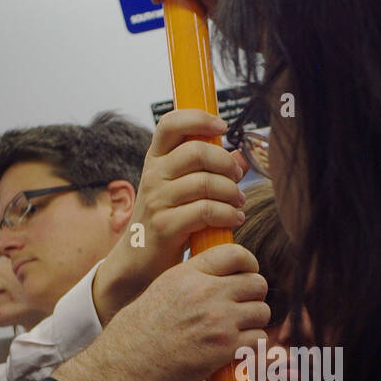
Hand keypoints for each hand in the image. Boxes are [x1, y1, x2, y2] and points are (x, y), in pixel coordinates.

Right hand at [54, 245, 268, 380]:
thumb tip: (222, 275)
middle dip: (254, 295)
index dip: (249, 264)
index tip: (247, 274)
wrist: (129, 364)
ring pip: (262, 312)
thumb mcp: (163, 288)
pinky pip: (258, 339)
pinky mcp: (226, 348)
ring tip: (239, 330)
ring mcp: (219, 320)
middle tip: (244, 307)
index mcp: (189, 273)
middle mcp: (207, 292)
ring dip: (254, 322)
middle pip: (257, 283)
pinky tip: (236, 348)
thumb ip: (193, 278)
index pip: (236, 254)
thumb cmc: (140, 331)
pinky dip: (251, 345)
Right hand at [92, 109, 247, 323]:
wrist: (139, 262)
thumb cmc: (166, 222)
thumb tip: (241, 156)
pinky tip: (235, 219)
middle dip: (226, 163)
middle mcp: (153, 175)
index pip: (170, 123)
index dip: (198, 118)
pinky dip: (228, 214)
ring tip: (238, 204)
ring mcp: (157, 200)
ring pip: (206, 182)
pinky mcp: (165, 226)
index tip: (222, 126)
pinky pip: (206, 211)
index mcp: (156, 160)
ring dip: (232, 193)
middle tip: (237, 178)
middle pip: (197, 151)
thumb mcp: (182, 191)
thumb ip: (209, 171)